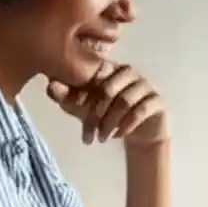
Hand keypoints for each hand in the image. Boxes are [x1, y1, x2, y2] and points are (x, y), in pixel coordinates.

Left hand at [46, 62, 170, 147]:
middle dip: (96, 113)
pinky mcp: (157, 101)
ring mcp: (146, 85)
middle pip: (108, 88)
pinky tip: (118, 135)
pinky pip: (140, 110)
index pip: (94, 75)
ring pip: (125, 100)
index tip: (76, 111)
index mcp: (109, 68)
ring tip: (102, 138)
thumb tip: (50, 86)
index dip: (84, 94)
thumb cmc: (108, 116)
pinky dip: (126, 125)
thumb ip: (67, 97)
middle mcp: (129, 72)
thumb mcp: (83, 109)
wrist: (138, 134)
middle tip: (90, 133)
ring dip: (110, 122)